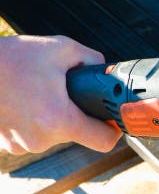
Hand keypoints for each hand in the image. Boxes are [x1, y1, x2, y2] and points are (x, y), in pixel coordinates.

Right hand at [0, 35, 121, 154]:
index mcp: (59, 120)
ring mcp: (20, 145)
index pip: (104, 141)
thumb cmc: (8, 59)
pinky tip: (21, 100)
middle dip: (75, 112)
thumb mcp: (59, 48)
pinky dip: (30, 119)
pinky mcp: (5, 145)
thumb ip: (91, 59)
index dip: (113, 129)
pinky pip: (30, 133)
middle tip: (62, 90)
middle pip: (76, 132)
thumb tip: (104, 69)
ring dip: (50, 114)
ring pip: (52, 132)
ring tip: (36, 92)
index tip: (110, 117)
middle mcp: (41, 139)